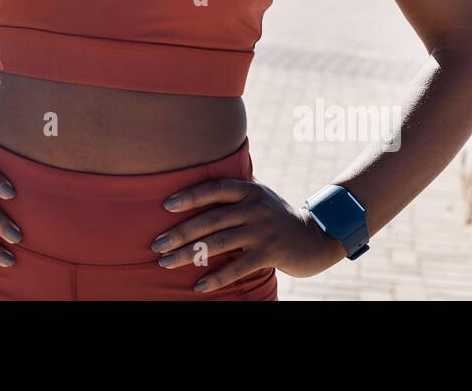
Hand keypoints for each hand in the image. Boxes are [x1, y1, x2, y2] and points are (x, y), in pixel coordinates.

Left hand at [149, 177, 347, 290]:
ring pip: (218, 243)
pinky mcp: (270, 253)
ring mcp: (262, 230)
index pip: (215, 189)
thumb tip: (198, 185)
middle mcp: (255, 207)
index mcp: (249, 190)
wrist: (315, 238)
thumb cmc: (277, 216)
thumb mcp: (259, 196)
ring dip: (188, 254)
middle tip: (156, 243)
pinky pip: (237, 267)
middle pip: (210, 219)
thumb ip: (235, 191)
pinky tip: (198, 285)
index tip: (166, 205)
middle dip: (180, 232)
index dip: (190, 196)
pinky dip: (216, 277)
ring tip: (166, 262)